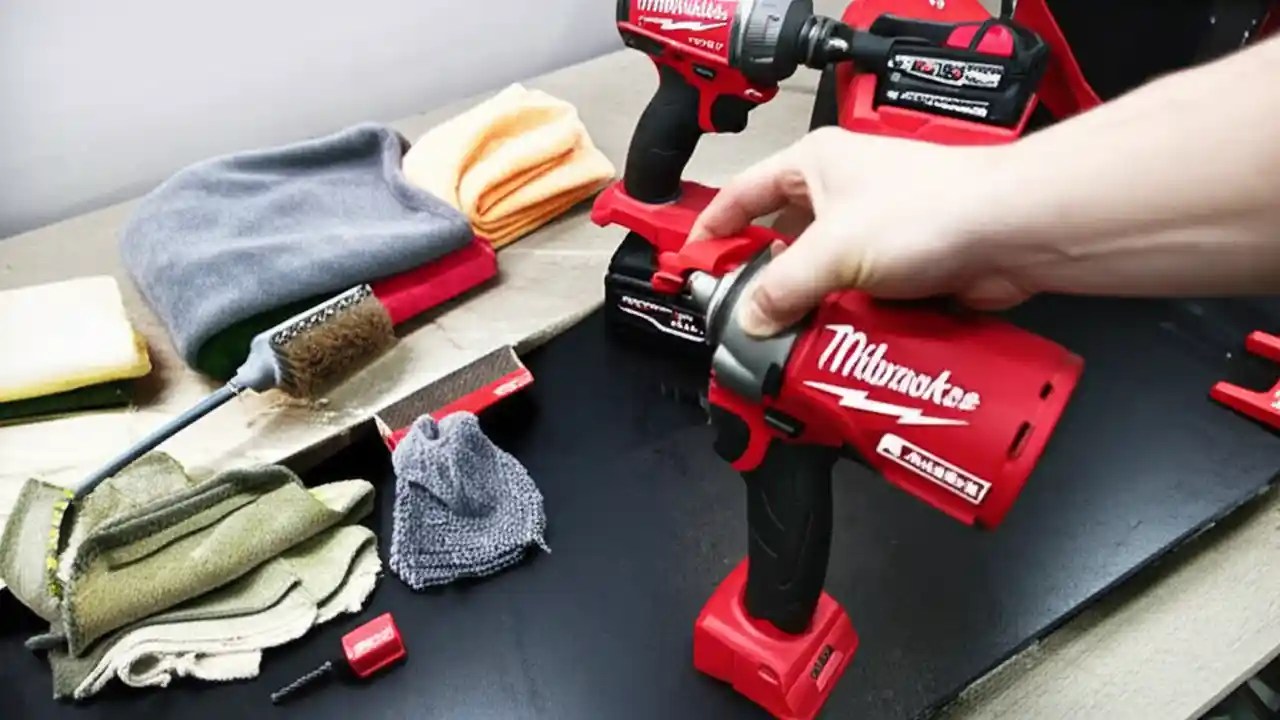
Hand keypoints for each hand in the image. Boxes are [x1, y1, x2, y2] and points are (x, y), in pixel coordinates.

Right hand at [687, 127, 1027, 336]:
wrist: (1010, 232)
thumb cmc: (931, 207)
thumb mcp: (832, 249)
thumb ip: (781, 287)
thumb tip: (749, 318)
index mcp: (814, 166)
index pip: (742, 194)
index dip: (712, 229)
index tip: (690, 265)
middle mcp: (841, 195)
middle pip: (780, 243)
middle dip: (761, 282)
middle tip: (738, 319)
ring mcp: (873, 233)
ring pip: (820, 279)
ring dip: (806, 310)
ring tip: (783, 343)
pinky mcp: (901, 270)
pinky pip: (856, 301)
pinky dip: (843, 323)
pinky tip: (831, 346)